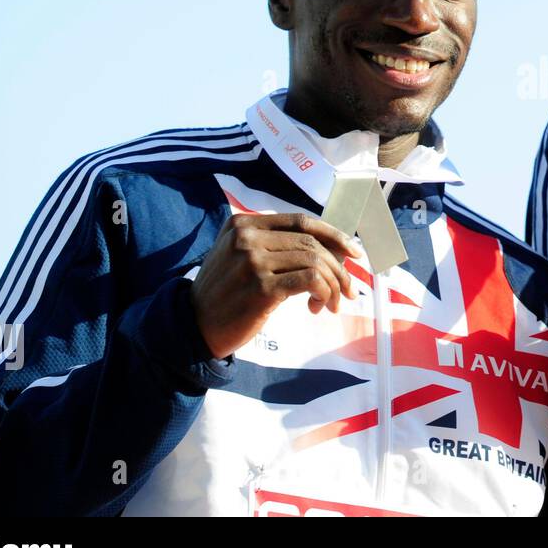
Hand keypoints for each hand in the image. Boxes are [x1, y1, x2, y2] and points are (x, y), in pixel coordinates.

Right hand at [191, 213, 362, 358]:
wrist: (194, 326)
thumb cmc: (225, 294)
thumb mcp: (239, 256)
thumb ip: (273, 245)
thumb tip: (331, 249)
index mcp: (243, 224)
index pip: (301, 221)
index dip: (333, 235)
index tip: (353, 252)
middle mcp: (247, 237)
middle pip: (312, 243)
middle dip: (338, 267)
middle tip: (348, 290)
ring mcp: (253, 261)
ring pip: (315, 262)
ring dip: (333, 285)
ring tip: (332, 304)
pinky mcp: (262, 287)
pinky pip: (310, 281)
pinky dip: (324, 293)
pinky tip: (318, 307)